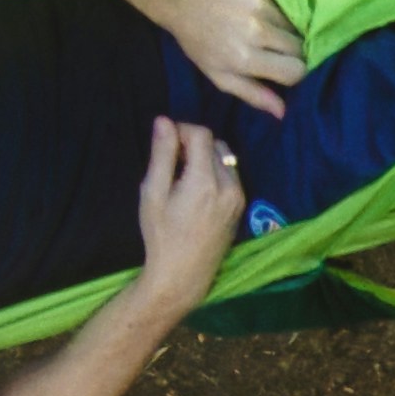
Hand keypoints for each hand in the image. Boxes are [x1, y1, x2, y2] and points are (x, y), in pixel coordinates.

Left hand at [126, 0, 307, 118]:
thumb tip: (282, 112)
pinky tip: (260, 11)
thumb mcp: (220, 76)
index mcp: (244, 58)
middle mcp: (256, 30)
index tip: (284, 70)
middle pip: (299, 47)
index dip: (293, 73)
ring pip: (294, 24)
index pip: (295, 71)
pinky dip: (278, 10)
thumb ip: (253, 94)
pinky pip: (284, 3)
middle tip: (275, 50)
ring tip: (266, 28)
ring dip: (286, 29)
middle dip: (292, 52)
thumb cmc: (199, 42)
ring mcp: (259, 4)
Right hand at [127, 112, 248, 299]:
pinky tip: (196, 191)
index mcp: (205, 181)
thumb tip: (164, 121)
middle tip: (171, 162)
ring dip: (205, 158)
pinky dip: (214, 173)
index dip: (181, 130)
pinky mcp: (241, 206)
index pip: (201, 134)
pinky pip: (230, 175)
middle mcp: (229, 186)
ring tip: (182, 177)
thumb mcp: (153, 193)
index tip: (165, 142)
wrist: (183, 274)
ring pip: (224, 158)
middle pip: (215, 144)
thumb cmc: (161, 235)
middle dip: (193, 144)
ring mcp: (239, 197)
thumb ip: (161, 155)